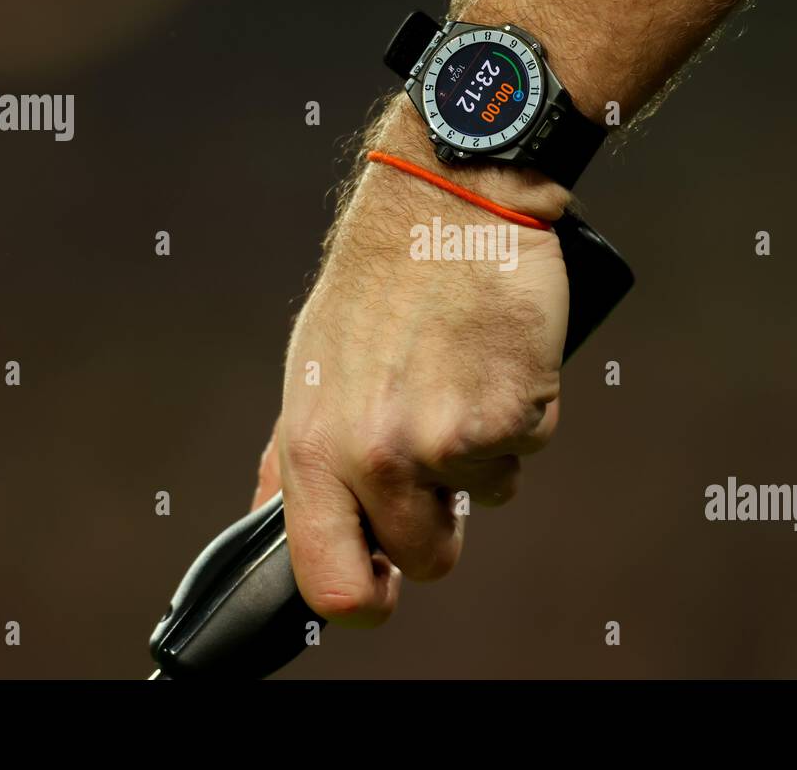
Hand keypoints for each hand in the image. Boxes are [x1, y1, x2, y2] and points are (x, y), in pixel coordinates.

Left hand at [250, 108, 569, 625]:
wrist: (448, 198)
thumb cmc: (381, 281)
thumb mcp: (309, 368)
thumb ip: (294, 456)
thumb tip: (270, 524)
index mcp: (312, 447)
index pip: (328, 584)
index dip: (365, 597)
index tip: (385, 580)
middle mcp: (372, 455)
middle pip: (427, 560)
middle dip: (443, 522)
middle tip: (442, 454)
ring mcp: (443, 440)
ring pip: (488, 498)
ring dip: (485, 453)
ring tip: (462, 376)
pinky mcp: (509, 415)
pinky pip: (527, 448)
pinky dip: (521, 411)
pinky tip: (494, 356)